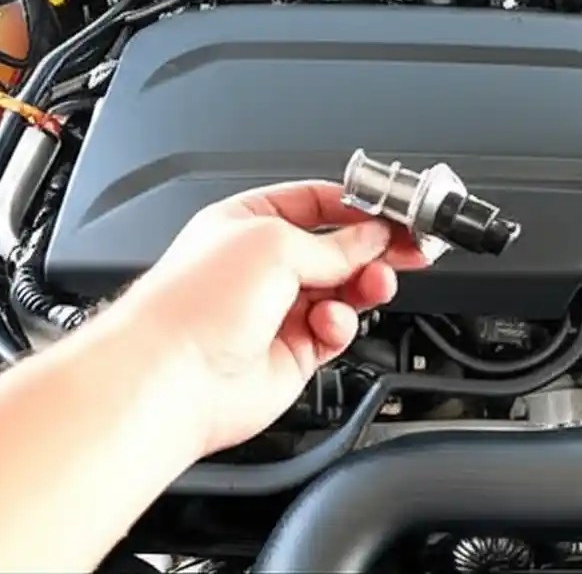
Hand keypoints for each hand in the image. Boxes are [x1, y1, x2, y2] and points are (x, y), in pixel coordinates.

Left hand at [107, 181, 427, 454]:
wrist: (173, 378)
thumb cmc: (195, 304)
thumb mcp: (275, 245)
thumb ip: (333, 243)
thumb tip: (372, 237)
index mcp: (248, 223)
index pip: (316, 203)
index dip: (358, 208)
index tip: (395, 214)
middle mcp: (262, 266)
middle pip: (337, 249)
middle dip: (373, 250)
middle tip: (408, 250)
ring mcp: (277, 310)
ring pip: (343, 292)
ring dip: (363, 287)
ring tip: (373, 286)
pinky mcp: (292, 352)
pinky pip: (336, 331)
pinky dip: (340, 327)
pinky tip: (327, 326)